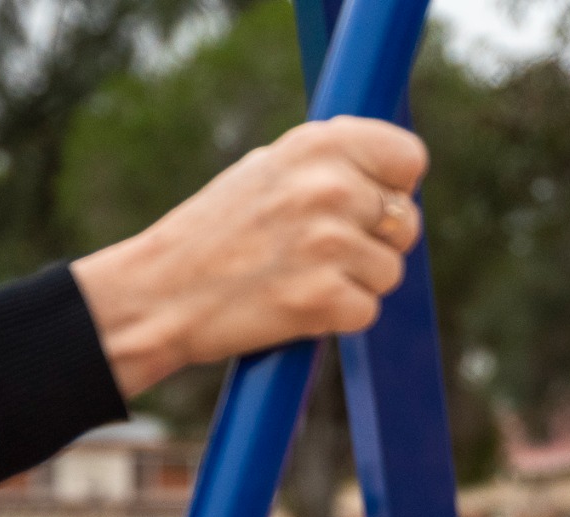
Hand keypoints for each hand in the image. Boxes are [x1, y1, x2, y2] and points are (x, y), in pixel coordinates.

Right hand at [69, 118, 427, 397]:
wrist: (160, 293)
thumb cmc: (215, 232)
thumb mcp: (268, 169)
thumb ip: (330, 165)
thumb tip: (394, 175)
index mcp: (317, 144)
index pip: (409, 159)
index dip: (394, 187)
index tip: (370, 203)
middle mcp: (329, 187)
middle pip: (406, 222)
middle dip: (374, 242)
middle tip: (320, 252)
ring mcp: (329, 244)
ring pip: (390, 272)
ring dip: (356, 284)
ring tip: (301, 277)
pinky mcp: (325, 299)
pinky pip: (367, 311)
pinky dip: (338, 318)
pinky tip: (296, 305)